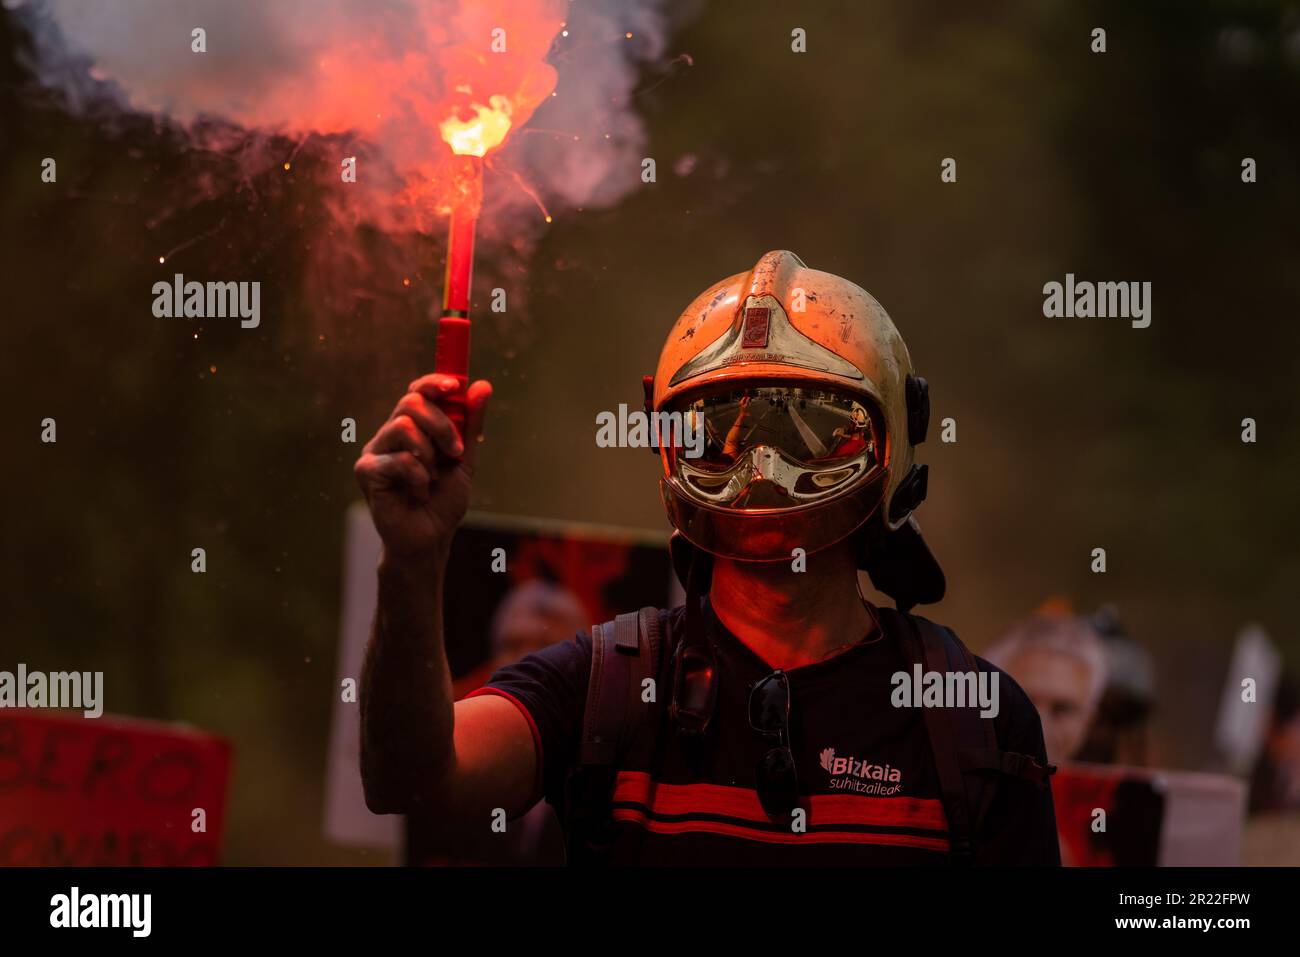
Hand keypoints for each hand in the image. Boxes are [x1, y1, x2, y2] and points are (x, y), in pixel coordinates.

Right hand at [354, 374, 491, 562]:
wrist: (430, 539)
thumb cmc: (443, 501)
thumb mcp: (464, 459)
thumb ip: (470, 424)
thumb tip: (481, 386)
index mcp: (413, 428)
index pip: (417, 391)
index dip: (434, 383)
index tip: (454, 386)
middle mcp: (390, 434)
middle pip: (411, 402)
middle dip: (441, 425)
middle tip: (455, 452)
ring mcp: (376, 451)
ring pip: (403, 426)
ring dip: (430, 455)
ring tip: (433, 479)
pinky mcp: (367, 471)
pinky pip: (399, 458)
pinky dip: (419, 477)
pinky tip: (419, 493)